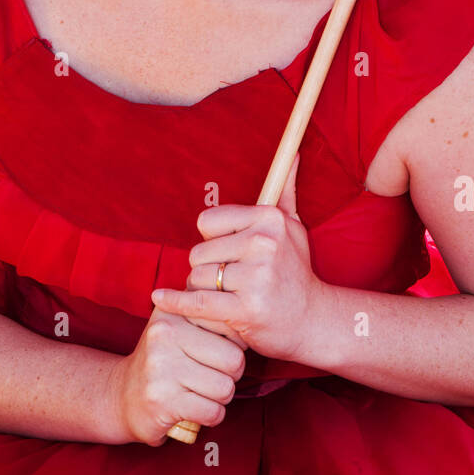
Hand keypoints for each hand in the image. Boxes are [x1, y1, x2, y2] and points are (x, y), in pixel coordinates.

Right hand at [108, 305, 245, 445]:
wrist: (121, 396)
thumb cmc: (163, 361)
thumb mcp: (179, 327)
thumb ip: (208, 313)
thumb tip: (245, 313)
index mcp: (174, 312)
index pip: (229, 324)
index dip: (233, 344)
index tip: (218, 351)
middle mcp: (165, 334)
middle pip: (234, 360)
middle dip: (231, 375)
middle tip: (211, 377)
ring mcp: (162, 368)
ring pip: (226, 388)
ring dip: (220, 398)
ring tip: (201, 393)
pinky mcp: (163, 401)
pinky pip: (213, 411)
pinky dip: (211, 416)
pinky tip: (196, 409)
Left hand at [151, 155, 322, 361]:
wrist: (313, 320)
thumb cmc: (295, 270)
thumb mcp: (293, 226)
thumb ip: (284, 190)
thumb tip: (292, 154)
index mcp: (268, 219)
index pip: (206, 221)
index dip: (211, 238)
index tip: (226, 251)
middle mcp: (263, 243)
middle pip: (198, 252)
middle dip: (206, 268)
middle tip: (229, 281)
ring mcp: (256, 277)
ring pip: (197, 278)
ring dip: (203, 290)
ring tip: (227, 296)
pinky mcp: (246, 309)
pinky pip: (197, 302)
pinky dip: (175, 302)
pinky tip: (160, 298)